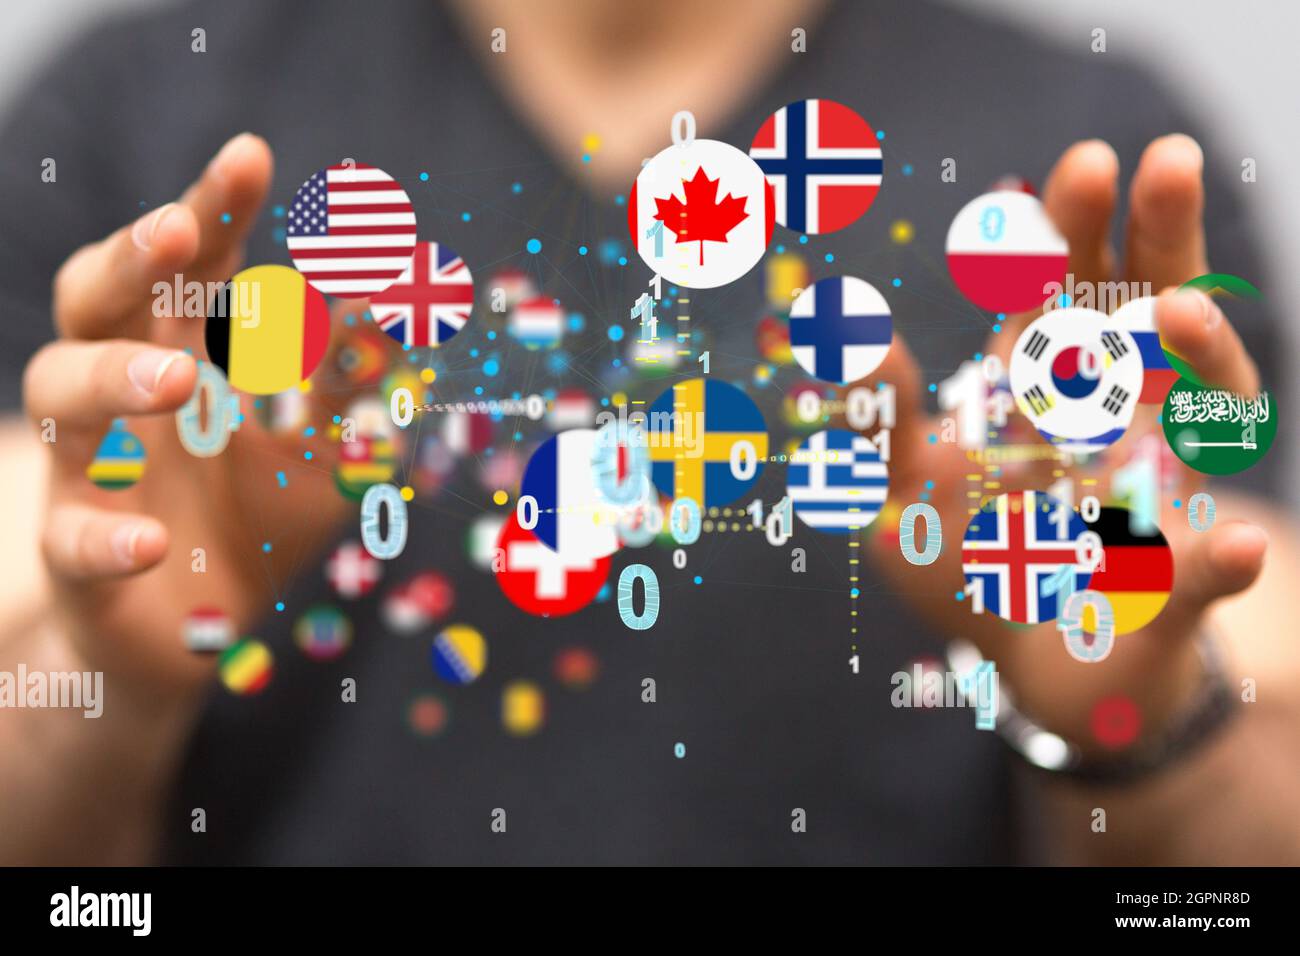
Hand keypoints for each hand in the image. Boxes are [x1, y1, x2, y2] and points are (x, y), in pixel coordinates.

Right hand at [21, 133, 348, 703]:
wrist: (187, 634)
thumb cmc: (251, 522)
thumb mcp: (323, 450)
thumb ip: (357, 387)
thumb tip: (413, 308)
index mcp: (181, 353)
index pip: (188, 266)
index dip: (212, 210)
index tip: (252, 155)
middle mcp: (122, 396)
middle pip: (98, 301)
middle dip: (132, 257)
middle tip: (175, 227)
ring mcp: (90, 472)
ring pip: (59, 397)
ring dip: (113, 377)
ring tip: (177, 378)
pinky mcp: (77, 557)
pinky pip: (73, 540)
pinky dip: (109, 537)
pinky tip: (156, 539)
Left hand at [862, 135, 1283, 753]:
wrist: (1030, 660)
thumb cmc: (969, 555)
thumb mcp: (902, 484)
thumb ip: (883, 413)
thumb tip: (843, 333)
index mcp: (1049, 386)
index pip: (1064, 291)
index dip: (1066, 231)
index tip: (1066, 171)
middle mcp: (1120, 416)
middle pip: (1149, 309)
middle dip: (1155, 235)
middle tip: (1158, 158)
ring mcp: (1162, 486)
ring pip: (1206, 406)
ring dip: (1201, 356)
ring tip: (1176, 315)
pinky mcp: (1179, 583)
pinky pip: (1211, 573)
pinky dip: (1224, 564)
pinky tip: (1234, 549)